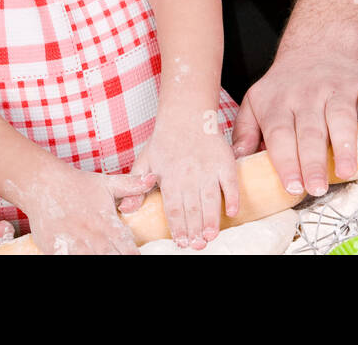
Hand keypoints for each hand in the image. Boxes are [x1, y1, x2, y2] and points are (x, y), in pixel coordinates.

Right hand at [14, 161, 155, 254]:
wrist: (44, 183)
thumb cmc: (78, 184)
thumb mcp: (106, 183)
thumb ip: (131, 185)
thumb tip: (153, 178)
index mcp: (107, 223)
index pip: (127, 247)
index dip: (134, 254)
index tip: (141, 256)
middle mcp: (92, 236)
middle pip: (111, 257)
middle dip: (119, 259)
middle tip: (127, 259)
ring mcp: (73, 244)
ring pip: (91, 260)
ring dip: (99, 259)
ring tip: (105, 257)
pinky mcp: (55, 249)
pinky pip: (65, 259)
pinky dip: (74, 259)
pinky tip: (82, 258)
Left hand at [118, 116, 238, 249]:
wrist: (187, 113)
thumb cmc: (165, 139)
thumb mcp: (145, 160)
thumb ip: (136, 185)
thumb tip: (125, 208)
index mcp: (169, 175)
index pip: (173, 207)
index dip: (177, 227)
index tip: (181, 243)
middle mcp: (188, 173)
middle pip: (192, 207)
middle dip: (194, 229)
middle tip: (197, 246)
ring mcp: (207, 167)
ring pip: (210, 198)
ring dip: (211, 219)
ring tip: (211, 237)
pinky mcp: (224, 160)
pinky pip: (230, 181)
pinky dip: (232, 197)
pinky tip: (232, 212)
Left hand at [231, 47, 357, 198]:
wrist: (318, 45)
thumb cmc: (285, 85)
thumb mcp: (256, 101)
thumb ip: (244, 132)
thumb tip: (237, 163)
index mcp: (279, 102)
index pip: (280, 133)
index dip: (285, 160)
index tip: (292, 186)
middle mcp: (308, 94)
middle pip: (310, 129)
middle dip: (313, 160)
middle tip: (317, 187)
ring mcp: (337, 87)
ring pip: (341, 116)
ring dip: (344, 144)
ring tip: (346, 171)